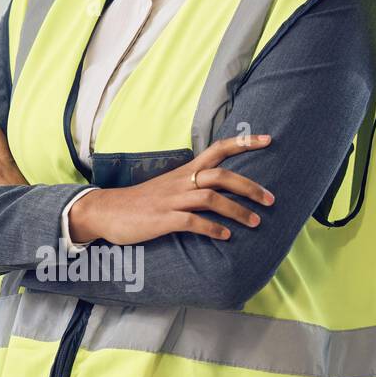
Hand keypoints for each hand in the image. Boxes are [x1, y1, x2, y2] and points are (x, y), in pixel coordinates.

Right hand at [69, 135, 275, 245]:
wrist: (105, 212)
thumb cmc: (139, 202)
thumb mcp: (166, 187)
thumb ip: (191, 186)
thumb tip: (219, 191)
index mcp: (183, 172)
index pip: (216, 149)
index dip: (243, 143)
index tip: (267, 139)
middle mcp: (180, 182)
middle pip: (221, 174)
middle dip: (249, 186)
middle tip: (271, 200)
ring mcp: (171, 200)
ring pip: (211, 197)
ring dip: (237, 210)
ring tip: (255, 222)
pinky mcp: (162, 219)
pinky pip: (192, 221)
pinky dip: (212, 228)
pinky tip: (225, 236)